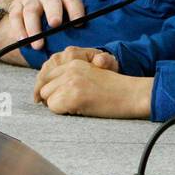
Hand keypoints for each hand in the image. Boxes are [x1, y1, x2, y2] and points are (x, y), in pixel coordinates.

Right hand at [5, 0, 86, 49]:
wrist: (31, 12)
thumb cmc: (55, 20)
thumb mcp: (65, 19)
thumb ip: (73, 28)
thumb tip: (85, 47)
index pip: (72, 0)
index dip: (76, 10)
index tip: (78, 23)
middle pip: (51, 1)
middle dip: (54, 12)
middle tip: (55, 24)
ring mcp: (31, 0)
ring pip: (31, 10)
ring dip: (34, 28)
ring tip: (38, 45)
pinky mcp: (17, 6)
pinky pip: (16, 16)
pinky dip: (19, 29)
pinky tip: (22, 40)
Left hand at [34, 51, 150, 117]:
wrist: (131, 94)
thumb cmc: (114, 90)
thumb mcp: (89, 75)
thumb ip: (70, 78)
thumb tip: (46, 93)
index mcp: (74, 62)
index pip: (46, 75)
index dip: (44, 89)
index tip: (42, 100)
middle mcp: (70, 69)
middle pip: (43, 87)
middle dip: (50, 98)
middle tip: (65, 106)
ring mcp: (71, 81)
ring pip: (47, 97)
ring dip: (58, 105)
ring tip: (76, 106)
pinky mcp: (74, 95)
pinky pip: (54, 107)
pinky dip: (63, 112)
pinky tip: (78, 110)